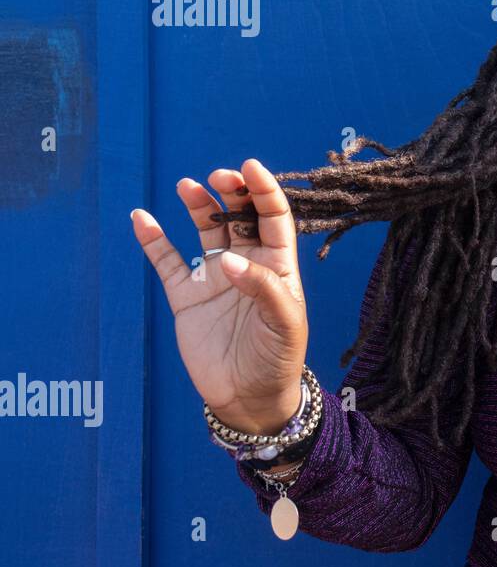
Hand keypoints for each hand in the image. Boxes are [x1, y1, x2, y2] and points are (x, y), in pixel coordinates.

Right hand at [130, 158, 308, 434]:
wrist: (249, 398)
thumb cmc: (278, 359)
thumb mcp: (284, 324)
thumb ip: (263, 289)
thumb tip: (230, 260)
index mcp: (278, 265)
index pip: (274, 217)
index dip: (264, 190)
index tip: (249, 167)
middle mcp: (247, 264)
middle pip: (240, 215)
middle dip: (232, 192)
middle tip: (218, 177)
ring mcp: (215, 277)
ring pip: (206, 230)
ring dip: (198, 205)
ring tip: (188, 186)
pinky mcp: (186, 296)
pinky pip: (167, 261)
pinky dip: (154, 239)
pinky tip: (142, 218)